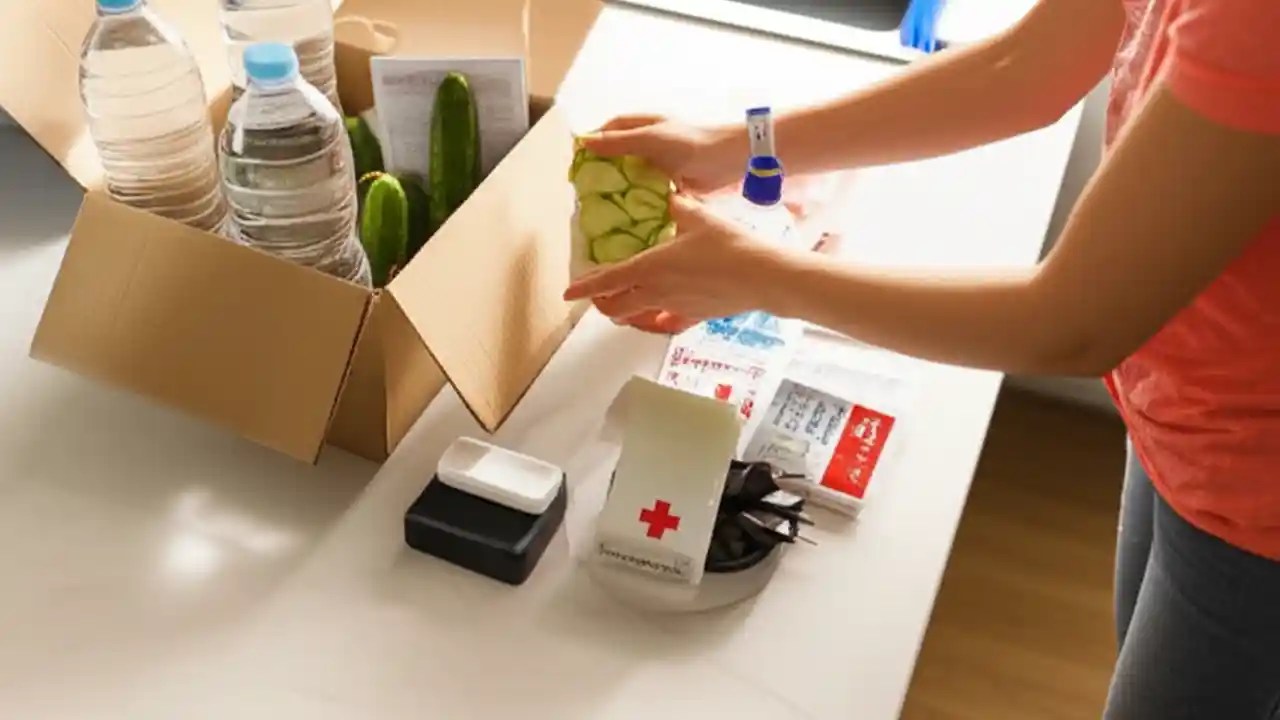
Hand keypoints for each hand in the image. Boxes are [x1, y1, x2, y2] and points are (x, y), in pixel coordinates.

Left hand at [564, 193, 784, 332]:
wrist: (762, 277)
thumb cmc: (729, 246)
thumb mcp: (699, 217)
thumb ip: (679, 208)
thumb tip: (670, 196)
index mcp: (651, 266)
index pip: (607, 280)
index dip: (585, 287)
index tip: (568, 292)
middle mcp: (657, 292)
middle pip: (617, 307)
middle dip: (602, 304)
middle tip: (597, 297)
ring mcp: (675, 308)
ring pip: (639, 317)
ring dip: (625, 313)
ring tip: (621, 307)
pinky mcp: (694, 317)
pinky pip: (667, 323)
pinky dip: (657, 321)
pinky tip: (659, 318)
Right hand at [579, 115, 743, 194]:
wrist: (730, 160)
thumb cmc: (692, 142)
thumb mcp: (650, 139)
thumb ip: (618, 142)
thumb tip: (583, 142)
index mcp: (646, 126)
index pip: (612, 130)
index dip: (595, 142)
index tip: (578, 161)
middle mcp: (652, 144)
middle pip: (620, 156)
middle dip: (605, 171)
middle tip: (586, 191)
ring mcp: (662, 165)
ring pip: (634, 177)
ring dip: (622, 190)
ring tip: (601, 208)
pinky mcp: (672, 184)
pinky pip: (650, 194)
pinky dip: (640, 203)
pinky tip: (627, 216)